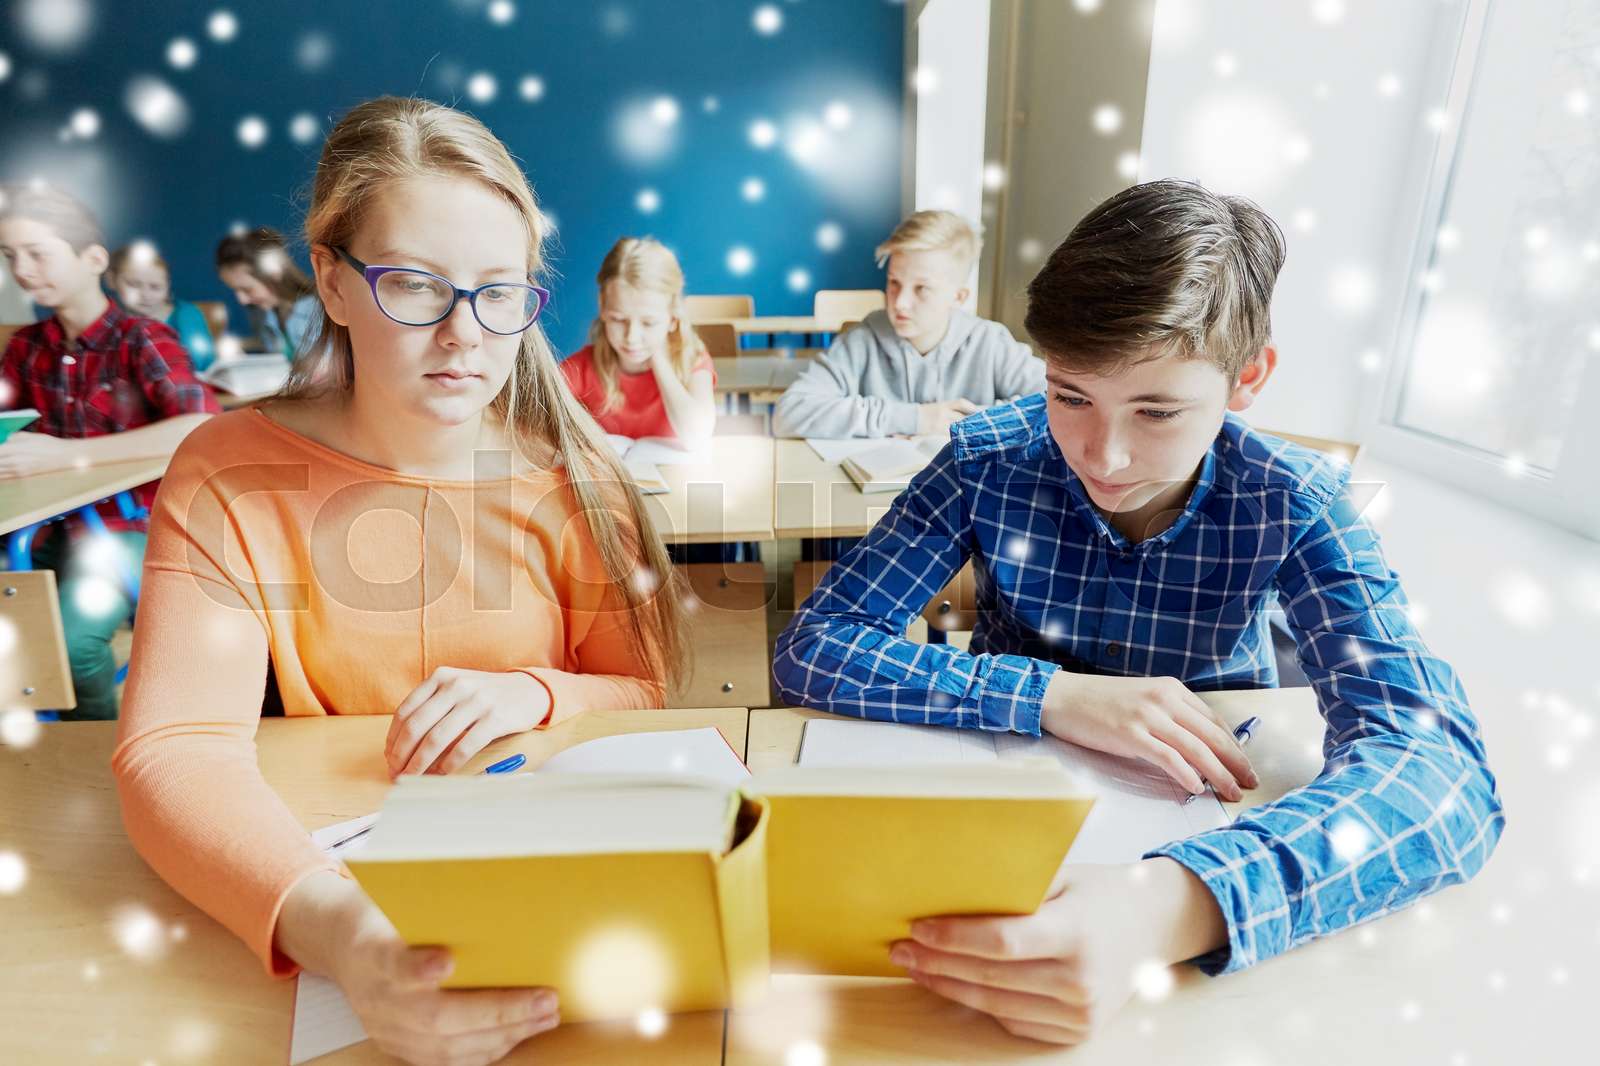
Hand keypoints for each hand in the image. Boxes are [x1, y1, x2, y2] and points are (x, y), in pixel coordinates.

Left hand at [0, 431, 79, 478]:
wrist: (65, 457)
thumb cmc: (48, 444)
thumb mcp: (28, 436)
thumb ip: (11, 437)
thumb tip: (2, 438)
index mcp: (15, 448)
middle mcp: (14, 461)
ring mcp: (18, 470)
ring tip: (0, 460)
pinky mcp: (22, 476)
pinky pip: (3, 476)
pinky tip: (1, 468)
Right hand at [281, 873, 559, 1065]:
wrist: (342, 946)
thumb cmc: (385, 913)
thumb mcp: (397, 894)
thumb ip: (433, 898)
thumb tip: (498, 878)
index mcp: (370, 951)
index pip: (392, 962)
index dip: (417, 967)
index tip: (447, 960)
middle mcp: (376, 998)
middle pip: (435, 1017)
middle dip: (498, 1011)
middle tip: (545, 998)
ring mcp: (387, 1029)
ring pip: (448, 1046)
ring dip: (506, 1033)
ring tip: (547, 1014)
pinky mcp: (399, 1046)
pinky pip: (448, 1059)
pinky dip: (490, 1047)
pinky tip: (523, 1029)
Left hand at [385, 667, 549, 776]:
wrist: (530, 690)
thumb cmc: (487, 695)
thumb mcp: (457, 688)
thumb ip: (432, 705)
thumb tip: (401, 743)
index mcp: (441, 677)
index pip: (405, 712)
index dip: (393, 739)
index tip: (390, 758)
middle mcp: (456, 686)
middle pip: (417, 727)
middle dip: (402, 755)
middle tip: (397, 773)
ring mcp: (477, 701)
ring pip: (437, 739)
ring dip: (420, 764)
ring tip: (414, 777)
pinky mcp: (496, 718)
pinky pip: (464, 747)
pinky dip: (449, 764)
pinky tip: (441, 774)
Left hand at [888, 860, 1226, 1044]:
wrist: (1152, 926)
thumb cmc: (1098, 892)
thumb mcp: (1062, 875)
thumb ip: (1012, 884)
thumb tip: (946, 884)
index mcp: (1076, 933)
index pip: (1001, 941)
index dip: (954, 937)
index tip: (917, 927)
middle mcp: (1080, 980)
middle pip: (990, 976)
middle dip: (937, 962)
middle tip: (900, 947)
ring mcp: (1080, 1013)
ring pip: (994, 1005)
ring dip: (947, 986)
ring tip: (916, 966)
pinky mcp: (1076, 1032)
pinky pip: (1013, 1021)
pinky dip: (977, 1004)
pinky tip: (951, 984)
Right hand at [916, 399, 979, 435]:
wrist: (908, 418)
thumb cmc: (922, 414)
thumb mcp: (935, 408)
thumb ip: (948, 411)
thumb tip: (963, 416)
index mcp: (943, 404)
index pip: (961, 403)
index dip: (971, 407)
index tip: (978, 411)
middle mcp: (943, 412)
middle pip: (962, 416)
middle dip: (971, 421)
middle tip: (980, 425)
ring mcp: (940, 422)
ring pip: (957, 426)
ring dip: (965, 430)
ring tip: (973, 434)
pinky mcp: (936, 431)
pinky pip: (949, 434)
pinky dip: (955, 436)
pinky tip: (960, 439)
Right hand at [1040, 672, 1256, 800]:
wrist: (1061, 697)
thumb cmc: (1098, 702)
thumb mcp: (1142, 700)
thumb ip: (1168, 717)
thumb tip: (1194, 747)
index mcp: (1171, 690)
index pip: (1213, 720)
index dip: (1234, 745)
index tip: (1245, 765)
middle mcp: (1164, 700)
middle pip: (1211, 735)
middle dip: (1235, 762)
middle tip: (1250, 783)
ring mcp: (1148, 716)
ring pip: (1196, 749)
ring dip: (1219, 774)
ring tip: (1230, 792)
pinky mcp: (1131, 734)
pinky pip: (1168, 758)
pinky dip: (1186, 775)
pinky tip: (1196, 787)